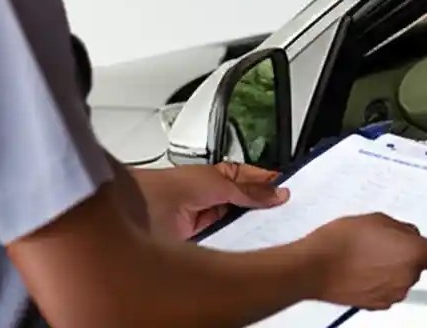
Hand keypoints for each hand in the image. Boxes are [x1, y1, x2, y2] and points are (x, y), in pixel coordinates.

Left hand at [136, 162, 289, 240]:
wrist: (136, 212)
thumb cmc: (166, 189)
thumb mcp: (215, 184)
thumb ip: (246, 190)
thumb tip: (276, 191)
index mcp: (215, 179)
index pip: (249, 181)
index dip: (268, 184)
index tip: (290, 190)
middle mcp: (211, 200)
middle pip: (245, 207)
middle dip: (263, 211)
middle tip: (288, 215)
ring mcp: (206, 223)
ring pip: (237, 226)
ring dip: (251, 229)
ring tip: (273, 231)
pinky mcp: (202, 244)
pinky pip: (227, 243)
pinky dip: (237, 245)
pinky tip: (249, 247)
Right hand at [305, 213, 426, 309]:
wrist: (315, 267)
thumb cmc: (341, 241)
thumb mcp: (377, 219)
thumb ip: (401, 229)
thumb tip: (408, 234)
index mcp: (413, 253)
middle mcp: (407, 277)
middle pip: (418, 268)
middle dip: (405, 256)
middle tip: (384, 243)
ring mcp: (393, 294)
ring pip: (402, 279)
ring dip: (391, 269)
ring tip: (367, 256)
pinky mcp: (377, 305)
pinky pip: (386, 290)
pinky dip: (378, 282)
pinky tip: (361, 269)